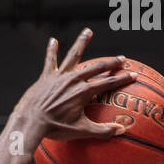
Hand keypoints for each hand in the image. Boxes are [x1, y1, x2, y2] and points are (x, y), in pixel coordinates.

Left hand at [13, 28, 134, 145]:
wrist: (30, 122)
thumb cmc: (55, 128)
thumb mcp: (81, 131)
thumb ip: (102, 131)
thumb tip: (122, 130)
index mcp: (84, 91)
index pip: (108, 83)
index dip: (122, 79)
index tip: (133, 74)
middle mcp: (73, 79)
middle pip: (96, 67)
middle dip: (110, 63)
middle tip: (122, 59)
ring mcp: (59, 76)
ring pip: (73, 55)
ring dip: (82, 43)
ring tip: (88, 32)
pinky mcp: (46, 77)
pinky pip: (50, 61)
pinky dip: (51, 51)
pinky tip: (53, 41)